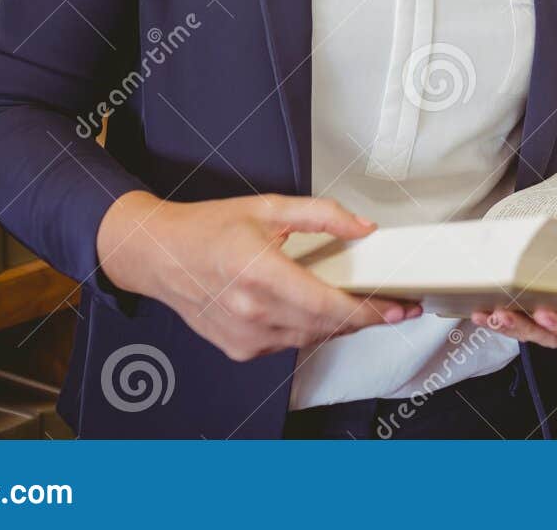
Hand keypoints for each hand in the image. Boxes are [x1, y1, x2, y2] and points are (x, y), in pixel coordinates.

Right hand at [97, 190, 421, 361]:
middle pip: (327, 326)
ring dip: (339, 325)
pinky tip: (314, 310)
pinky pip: (289, 343)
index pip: (329, 305)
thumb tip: (362, 228)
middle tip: (395, 306)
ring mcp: (245, 337)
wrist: (158, 255)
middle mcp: (252, 312)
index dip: (370, 311)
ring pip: (311, 338)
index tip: (398, 308)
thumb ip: (322, 216)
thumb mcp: (269, 208)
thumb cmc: (206, 230)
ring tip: (360, 306)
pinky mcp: (241, 349)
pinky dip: (309, 329)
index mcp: (260, 274)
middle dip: (367, 318)